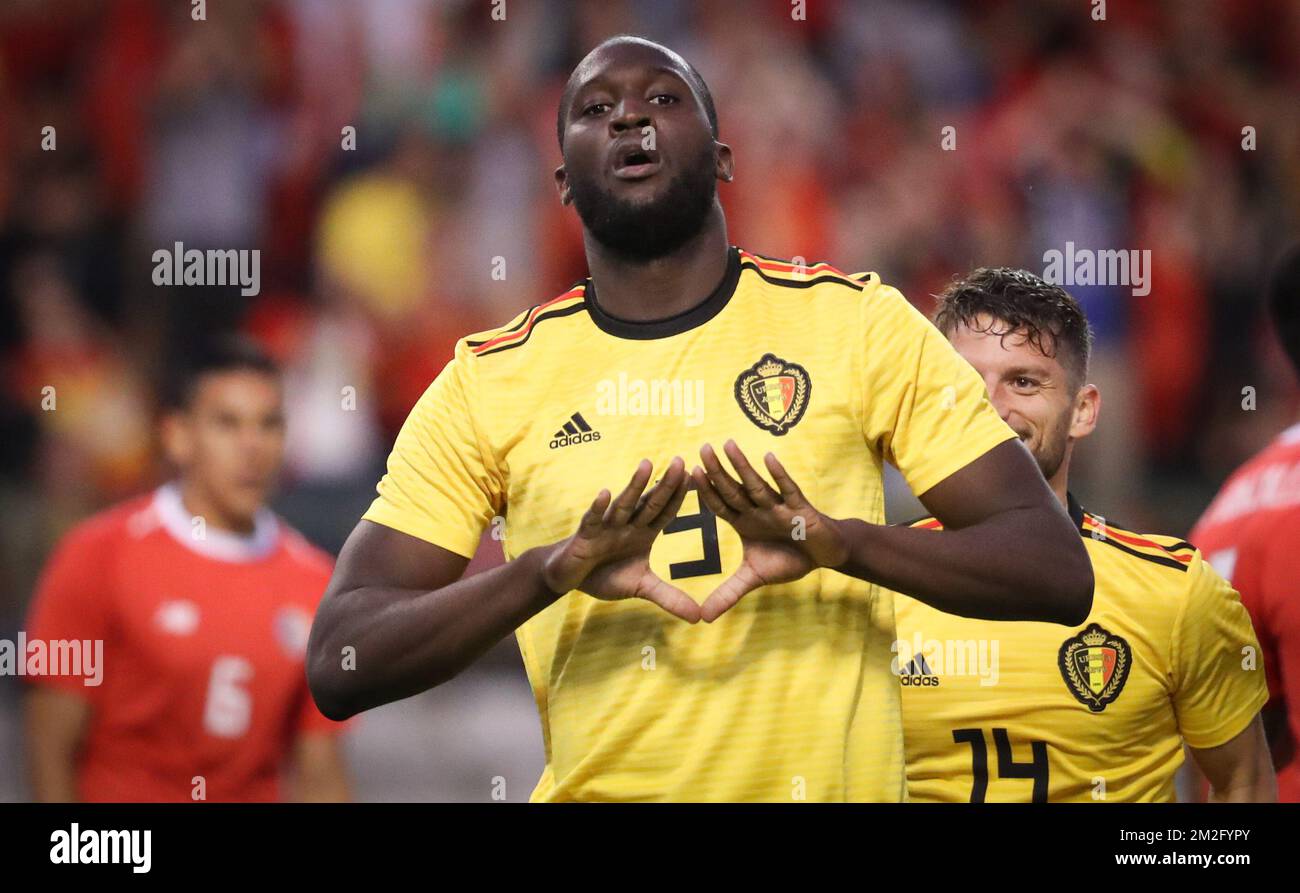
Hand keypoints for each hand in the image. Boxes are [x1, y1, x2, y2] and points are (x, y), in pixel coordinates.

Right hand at [541, 457, 700, 622]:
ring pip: (624, 504)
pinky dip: (598, 508)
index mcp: (643, 532)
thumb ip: (669, 597)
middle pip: (650, 502)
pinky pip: (593, 519)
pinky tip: (604, 494)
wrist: (569, 577)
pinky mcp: (586, 535)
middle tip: (681, 461)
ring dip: (635, 485)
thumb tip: (698, 617)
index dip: (681, 497)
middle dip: (665, 484)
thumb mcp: (641, 588)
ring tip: (647, 465)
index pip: (666, 512)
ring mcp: (607, 527)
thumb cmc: (605, 575)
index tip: (700, 479)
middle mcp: (628, 524)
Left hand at [692, 440, 846, 622]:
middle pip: (733, 488)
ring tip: (728, 445)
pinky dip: (779, 476)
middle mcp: (757, 510)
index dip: (704, 492)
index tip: (685, 476)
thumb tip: (704, 618)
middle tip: (701, 449)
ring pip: (756, 484)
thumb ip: (729, 593)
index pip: (720, 504)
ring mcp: (778, 507)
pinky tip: (769, 458)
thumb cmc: (788, 559)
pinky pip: (788, 489)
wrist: (824, 554)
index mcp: (743, 521)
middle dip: (717, 471)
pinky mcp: (800, 508)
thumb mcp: (754, 578)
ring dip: (742, 466)